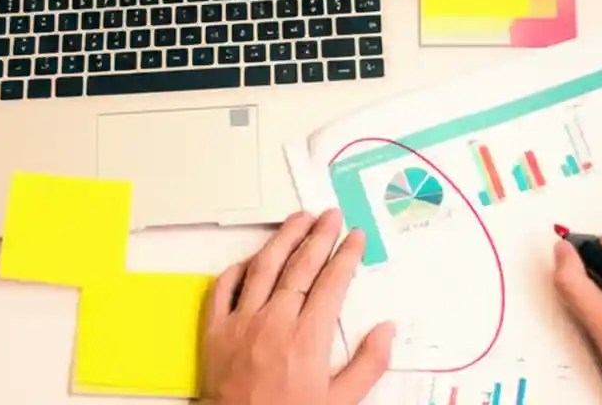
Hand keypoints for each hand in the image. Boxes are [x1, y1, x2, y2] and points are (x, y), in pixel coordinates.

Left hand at [201, 209, 395, 404]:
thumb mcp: (341, 402)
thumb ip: (368, 365)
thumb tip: (386, 331)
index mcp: (308, 338)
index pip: (332, 282)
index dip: (346, 255)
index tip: (355, 238)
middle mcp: (274, 322)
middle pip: (301, 266)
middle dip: (320, 236)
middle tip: (331, 216)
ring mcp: (241, 323)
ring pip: (264, 267)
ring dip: (283, 239)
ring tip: (298, 220)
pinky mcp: (215, 331)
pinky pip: (223, 288)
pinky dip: (238, 268)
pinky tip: (251, 258)